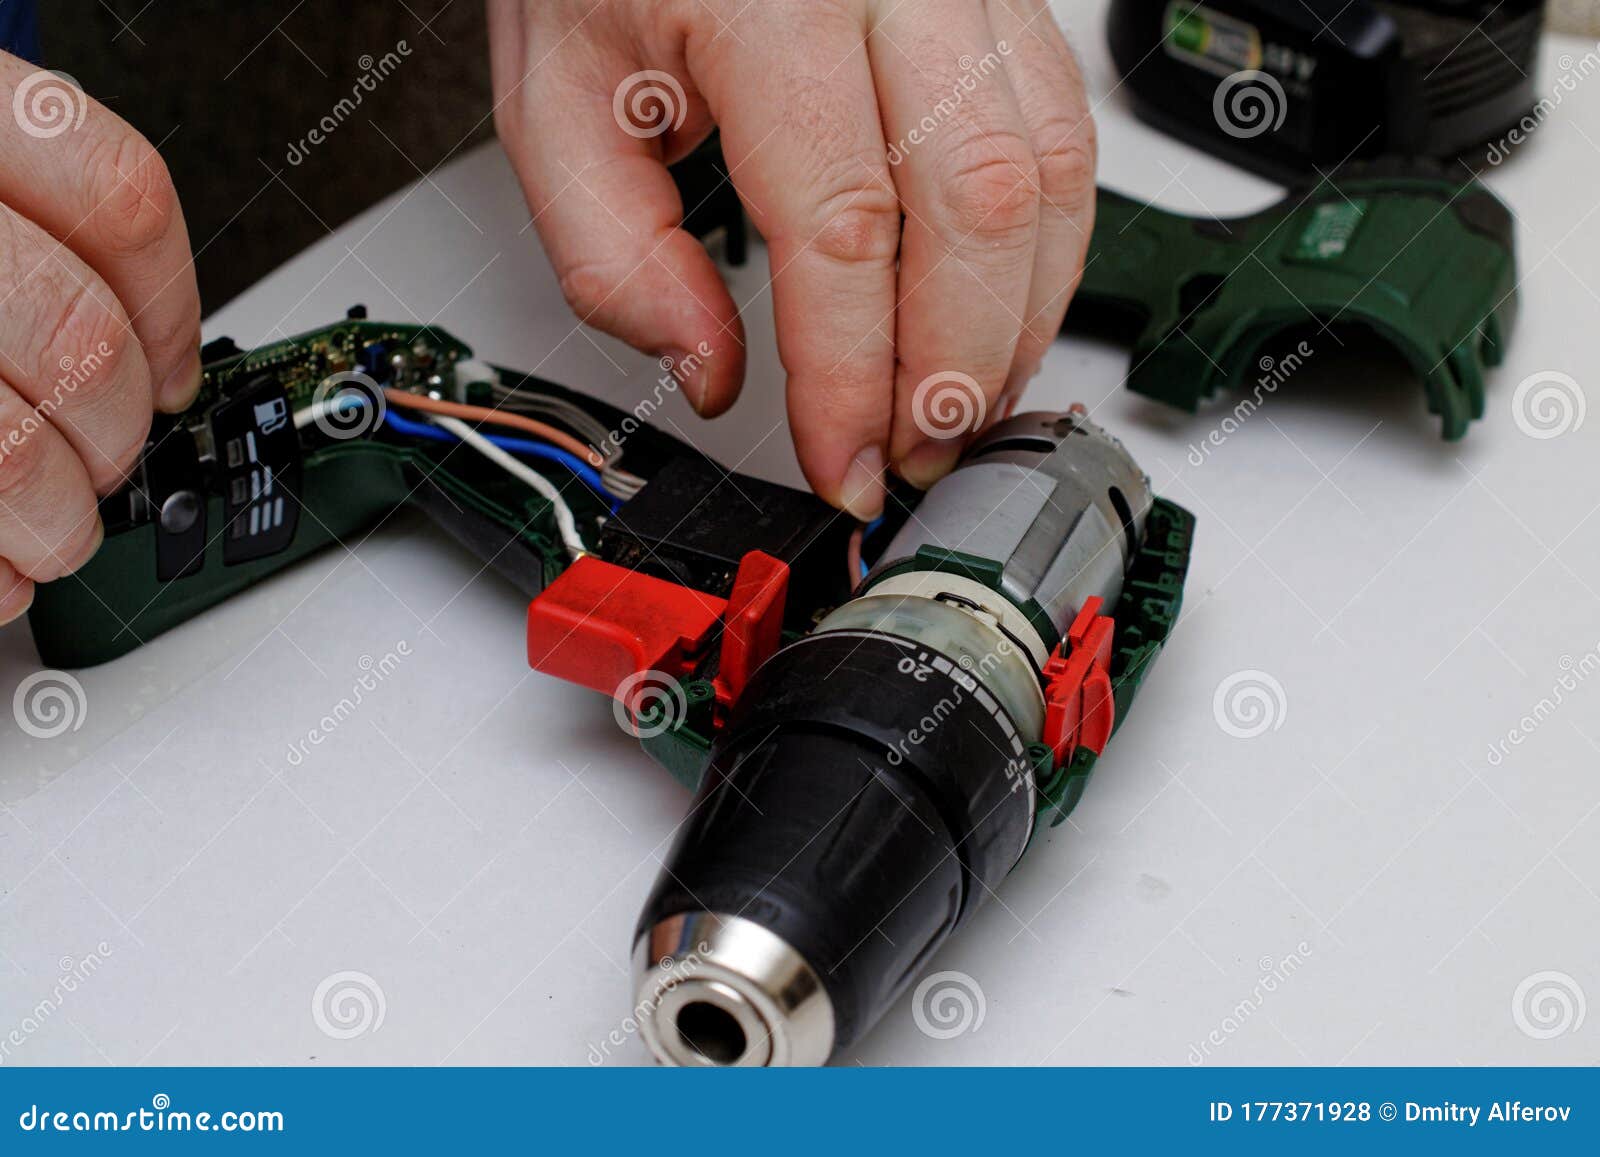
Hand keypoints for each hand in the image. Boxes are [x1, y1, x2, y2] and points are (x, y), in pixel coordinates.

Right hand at [0, 55, 201, 623]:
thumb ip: (24, 238)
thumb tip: (143, 362)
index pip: (116, 199)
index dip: (168, 308)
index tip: (169, 374)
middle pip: (78, 340)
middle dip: (111, 437)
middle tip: (100, 464)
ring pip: (9, 450)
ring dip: (54, 520)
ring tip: (51, 530)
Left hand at [489, 0, 1094, 517]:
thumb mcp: (554, 97)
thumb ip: (614, 252)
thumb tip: (709, 371)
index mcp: (765, 0)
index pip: (842, 228)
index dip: (854, 376)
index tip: (845, 463)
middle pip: (978, 208)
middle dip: (956, 366)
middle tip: (914, 453)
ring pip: (1050, 171)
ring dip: (1018, 319)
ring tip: (959, 405)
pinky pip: (1063, 130)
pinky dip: (1043, 248)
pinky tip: (998, 313)